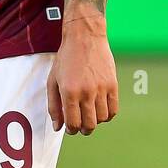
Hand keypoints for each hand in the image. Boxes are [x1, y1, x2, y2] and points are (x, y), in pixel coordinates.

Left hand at [48, 16, 118, 134]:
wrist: (85, 37)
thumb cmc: (65, 59)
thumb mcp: (53, 81)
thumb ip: (54, 106)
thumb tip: (57, 127)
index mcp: (69, 92)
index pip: (73, 123)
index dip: (71, 130)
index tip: (70, 128)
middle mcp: (86, 92)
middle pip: (89, 125)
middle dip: (83, 130)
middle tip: (80, 126)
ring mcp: (101, 89)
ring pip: (102, 119)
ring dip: (95, 122)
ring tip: (89, 115)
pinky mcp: (113, 85)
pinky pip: (114, 110)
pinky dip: (107, 115)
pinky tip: (100, 111)